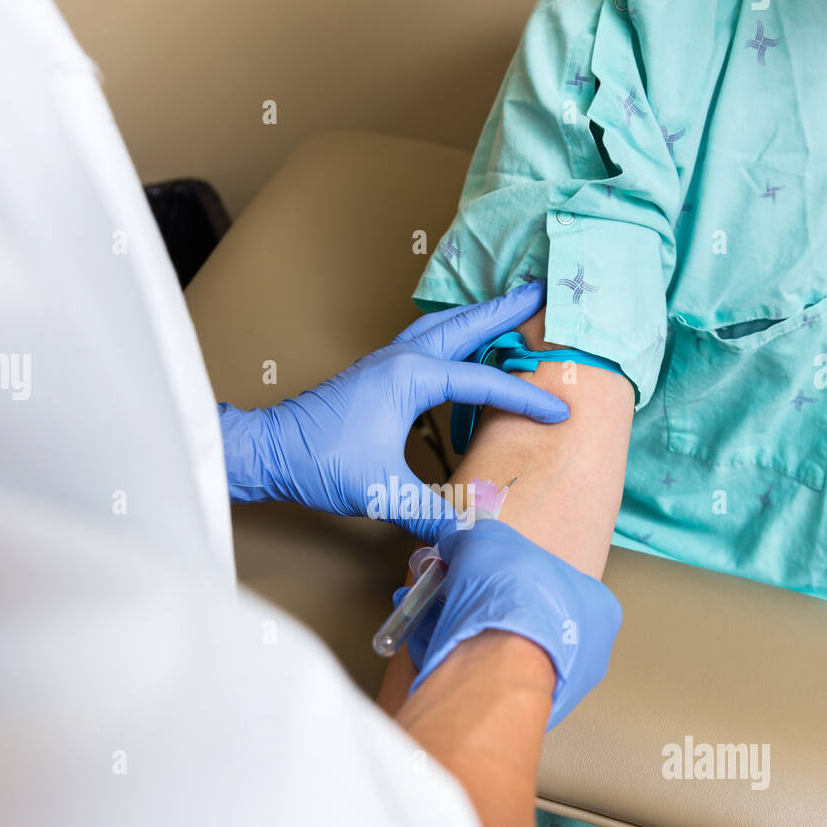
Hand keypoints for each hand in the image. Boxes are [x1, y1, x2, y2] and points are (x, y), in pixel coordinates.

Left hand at [218, 282, 568, 541]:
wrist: (267, 451)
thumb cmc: (319, 463)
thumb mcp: (381, 491)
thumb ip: (431, 511)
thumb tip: (470, 534)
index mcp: (410, 378)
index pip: (482, 382)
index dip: (524, 398)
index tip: (559, 411)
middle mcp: (400, 359)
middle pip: (465, 324)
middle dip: (505, 309)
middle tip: (541, 291)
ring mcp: (385, 363)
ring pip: (443, 328)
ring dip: (478, 318)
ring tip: (510, 310)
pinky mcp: (376, 376)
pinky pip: (427, 344)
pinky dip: (454, 337)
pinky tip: (462, 349)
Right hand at [405, 519, 621, 729]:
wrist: (497, 666)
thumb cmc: (512, 597)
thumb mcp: (490, 541)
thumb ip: (475, 536)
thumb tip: (457, 537)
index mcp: (596, 607)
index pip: (551, 581)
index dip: (508, 570)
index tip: (477, 567)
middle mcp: (583, 652)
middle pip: (524, 617)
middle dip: (481, 603)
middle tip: (448, 589)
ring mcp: (553, 687)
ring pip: (502, 651)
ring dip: (461, 629)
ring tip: (427, 613)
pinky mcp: (516, 711)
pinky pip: (483, 677)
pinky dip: (453, 658)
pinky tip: (425, 641)